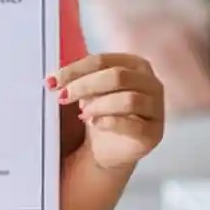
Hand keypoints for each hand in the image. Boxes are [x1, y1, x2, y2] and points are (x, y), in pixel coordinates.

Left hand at [48, 53, 164, 170]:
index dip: (75, 70)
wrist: (109, 148)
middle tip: (62, 98)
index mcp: (135, 65)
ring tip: (82, 114)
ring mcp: (156, 109)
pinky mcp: (154, 133)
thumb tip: (54, 78)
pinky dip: (110, 123)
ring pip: (128, 100)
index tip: (53, 81)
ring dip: (98, 105)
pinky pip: (133, 125)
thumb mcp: (89, 91)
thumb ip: (78, 79)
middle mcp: (151, 83)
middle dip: (85, 86)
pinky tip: (95, 124)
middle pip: (117, 77)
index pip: (102, 60)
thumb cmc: (101, 112)